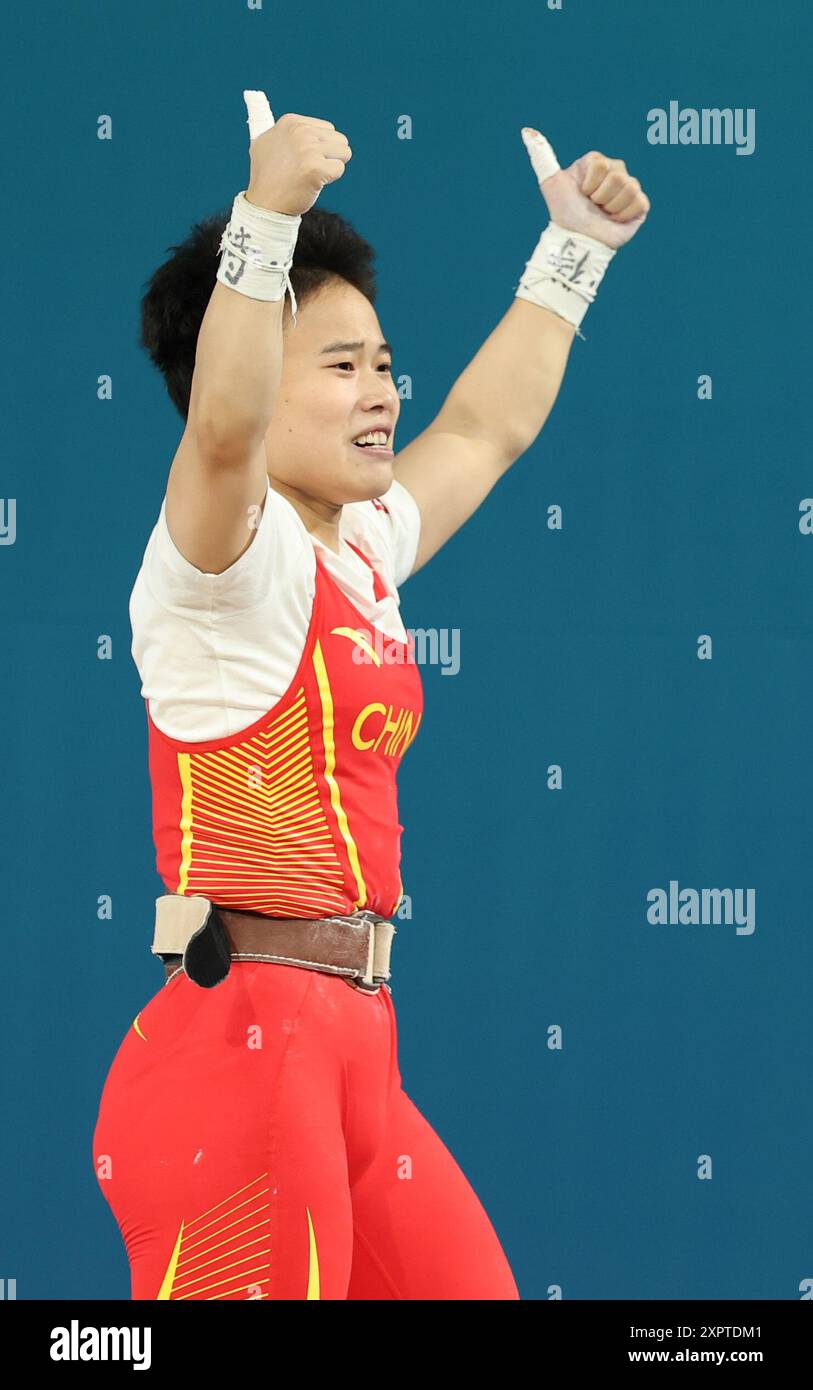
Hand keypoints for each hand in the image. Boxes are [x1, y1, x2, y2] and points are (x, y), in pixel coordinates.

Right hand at [242, 90, 351, 216]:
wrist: (264, 204)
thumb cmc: (266, 176)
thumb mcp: (262, 142)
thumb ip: (270, 124)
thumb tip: (253, 96)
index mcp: (291, 122)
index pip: (326, 129)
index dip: (319, 147)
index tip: (300, 159)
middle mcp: (300, 132)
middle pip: (339, 139)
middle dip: (330, 156)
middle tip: (309, 169)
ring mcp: (308, 149)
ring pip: (344, 152)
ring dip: (332, 167)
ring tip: (312, 175)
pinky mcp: (316, 168)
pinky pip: (340, 169)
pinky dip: (330, 179)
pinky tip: (313, 183)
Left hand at [520, 128, 649, 249]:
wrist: (577, 240)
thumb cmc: (564, 213)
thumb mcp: (551, 182)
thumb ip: (541, 156)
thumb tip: (526, 130)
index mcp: (597, 164)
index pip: (601, 163)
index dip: (590, 183)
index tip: (581, 193)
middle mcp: (615, 173)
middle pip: (617, 175)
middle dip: (601, 195)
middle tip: (592, 206)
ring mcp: (628, 189)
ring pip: (629, 188)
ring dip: (611, 207)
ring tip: (602, 214)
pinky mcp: (640, 206)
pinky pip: (639, 202)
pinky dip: (624, 215)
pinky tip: (614, 220)